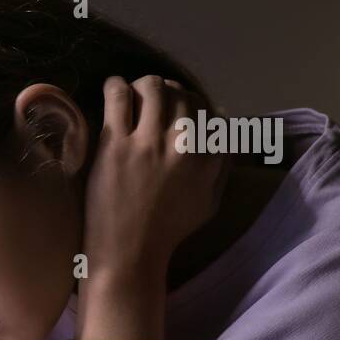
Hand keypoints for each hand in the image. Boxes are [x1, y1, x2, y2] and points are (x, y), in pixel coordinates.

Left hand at [82, 75, 229, 284]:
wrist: (128, 254)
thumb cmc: (168, 230)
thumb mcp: (210, 200)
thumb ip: (222, 162)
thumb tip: (225, 120)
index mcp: (207, 158)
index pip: (207, 109)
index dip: (192, 101)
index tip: (179, 104)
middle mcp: (182, 144)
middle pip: (181, 94)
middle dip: (169, 90)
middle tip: (153, 97)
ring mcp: (147, 143)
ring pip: (153, 88)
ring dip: (144, 84)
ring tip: (134, 93)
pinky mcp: (114, 145)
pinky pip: (118, 97)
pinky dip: (116, 86)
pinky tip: (113, 90)